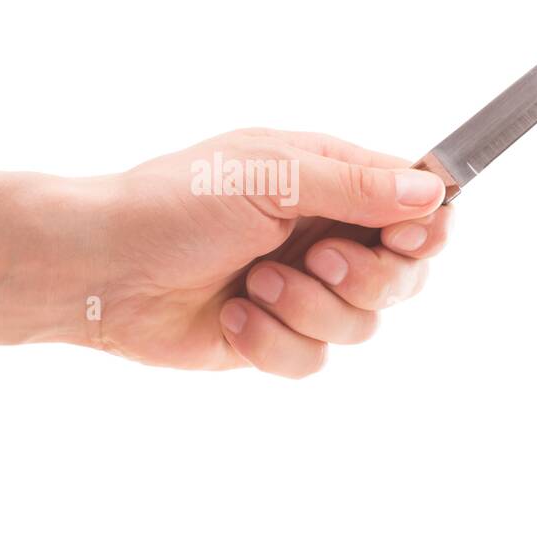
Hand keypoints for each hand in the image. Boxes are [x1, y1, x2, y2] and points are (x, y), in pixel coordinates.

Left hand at [85, 129, 451, 377]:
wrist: (103, 268)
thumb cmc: (176, 203)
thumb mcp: (271, 176)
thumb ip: (355, 185)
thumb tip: (434, 192)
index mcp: (328, 182)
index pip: (414, 207)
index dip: (423, 229)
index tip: (406, 237)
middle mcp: (322, 236)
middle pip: (402, 276)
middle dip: (365, 277)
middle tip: (317, 259)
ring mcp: (300, 291)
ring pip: (361, 326)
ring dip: (307, 308)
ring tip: (254, 283)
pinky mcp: (273, 340)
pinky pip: (313, 360)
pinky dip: (273, 342)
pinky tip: (232, 317)